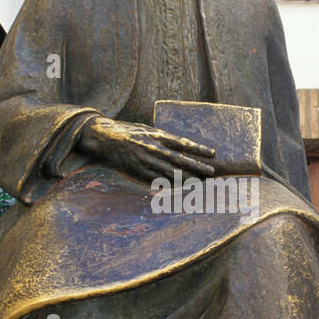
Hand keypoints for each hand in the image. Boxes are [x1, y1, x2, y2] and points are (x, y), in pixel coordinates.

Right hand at [77, 116, 215, 182]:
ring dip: (187, 178)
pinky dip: (170, 185)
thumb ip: (161, 136)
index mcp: (157, 135)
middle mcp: (154, 148)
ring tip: (200, 183)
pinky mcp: (139, 171)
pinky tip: (181, 190)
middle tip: (212, 172)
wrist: (105, 138)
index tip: (212, 154)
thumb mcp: (147, 129)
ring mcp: (146, 161)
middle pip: (180, 159)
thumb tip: (177, 143)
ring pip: (171, 172)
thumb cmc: (128, 132)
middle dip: (197, 166)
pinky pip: (157, 180)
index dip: (198, 149)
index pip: (183, 143)